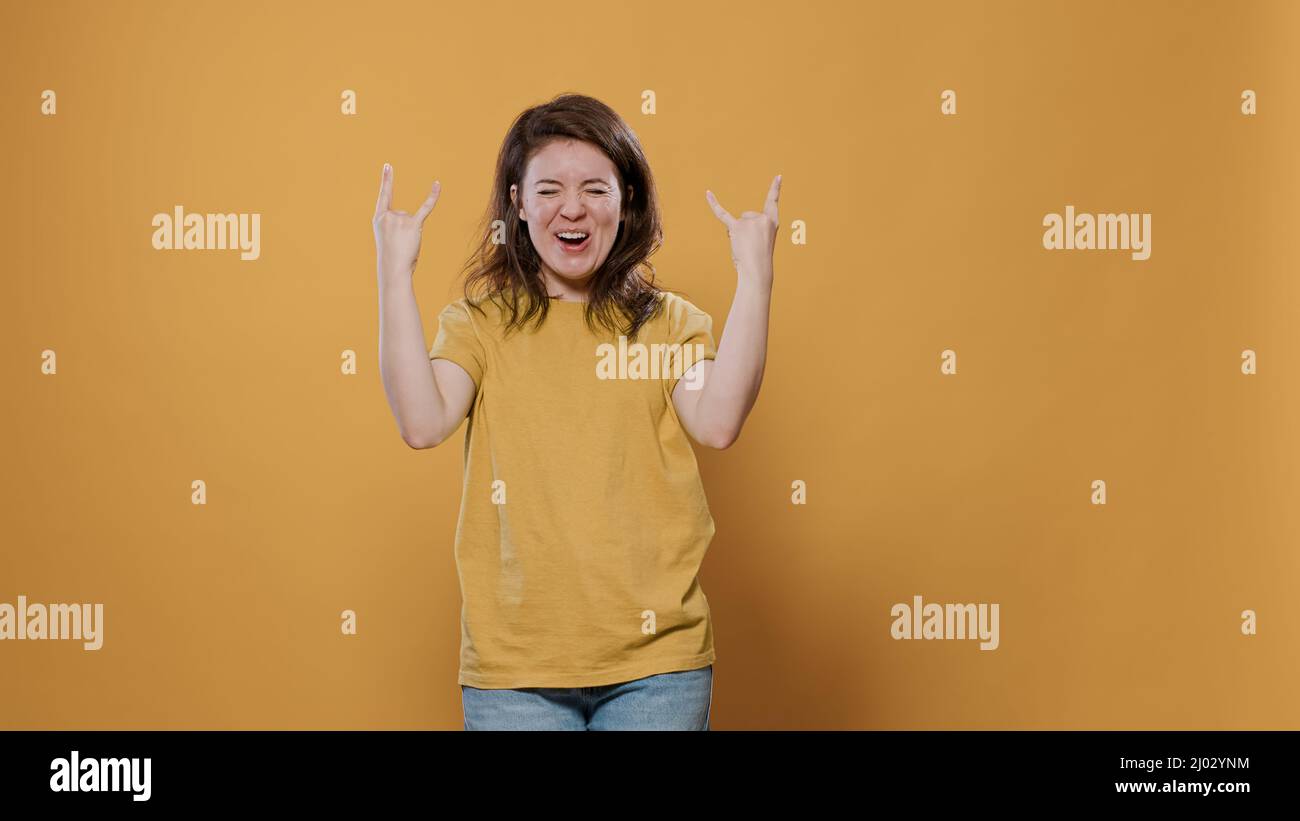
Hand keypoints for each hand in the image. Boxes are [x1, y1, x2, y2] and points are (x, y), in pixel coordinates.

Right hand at [373, 163, 440, 277]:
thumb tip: (412, 220)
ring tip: (405, 245)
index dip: (386, 180)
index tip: (388, 166)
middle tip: (398, 244)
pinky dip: (433, 196)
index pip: (384, 195)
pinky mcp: (413, 224)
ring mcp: (400, 219)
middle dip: (403, 230)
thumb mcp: (387, 238)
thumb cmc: (391, 257)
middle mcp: (388, 215)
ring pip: (411, 220)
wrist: (393, 268)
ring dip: (411, 233)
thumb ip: (397, 225)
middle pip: (402, 215)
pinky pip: (425, 207)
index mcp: (378, 218)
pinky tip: (437, 184)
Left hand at [705, 174, 779, 282]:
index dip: (775, 188)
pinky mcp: (737, 227)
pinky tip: (708, 193)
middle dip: (745, 230)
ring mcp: (750, 222)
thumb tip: (732, 229)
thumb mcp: (763, 241)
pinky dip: (713, 204)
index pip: (773, 202)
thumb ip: (753, 230)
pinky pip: (722, 214)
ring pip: (737, 222)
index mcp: (773, 222)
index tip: (778, 176)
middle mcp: (763, 219)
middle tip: (751, 246)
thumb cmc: (759, 260)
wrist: (757, 271)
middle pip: (747, 216)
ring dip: (737, 234)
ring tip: (744, 247)